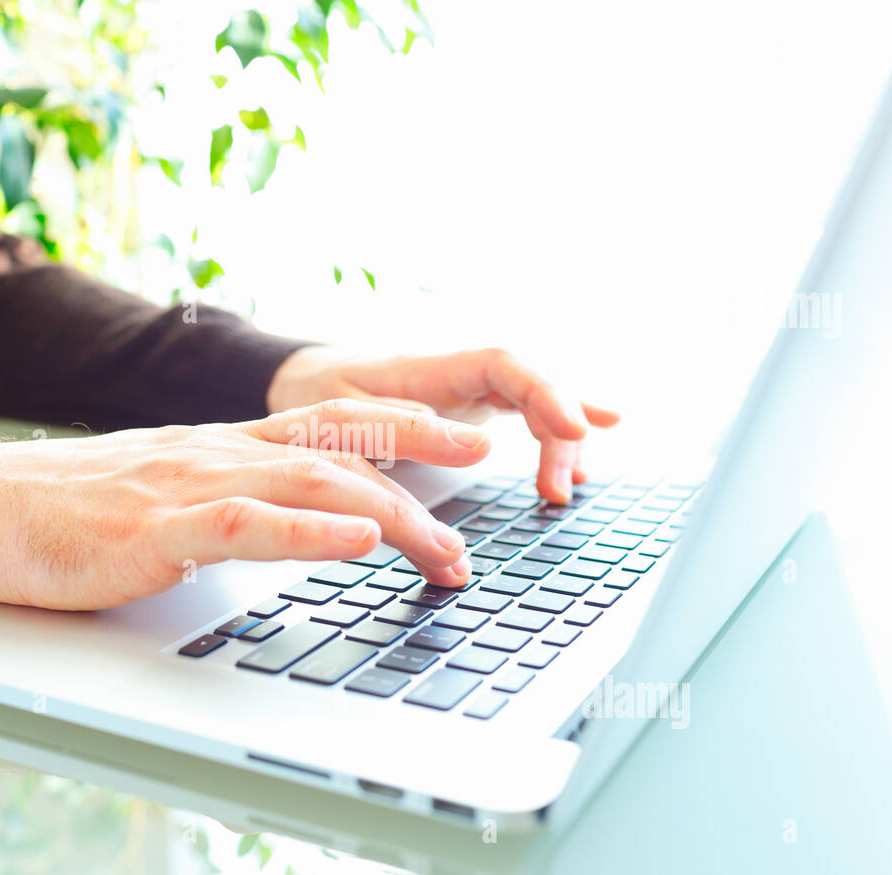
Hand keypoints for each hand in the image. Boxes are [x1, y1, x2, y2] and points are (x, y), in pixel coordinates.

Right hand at [0, 400, 490, 607]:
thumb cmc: (70, 508)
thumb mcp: (167, 492)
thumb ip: (231, 500)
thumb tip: (291, 523)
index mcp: (225, 445)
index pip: (335, 424)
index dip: (410, 427)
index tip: (468, 441)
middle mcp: (220, 452)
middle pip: (345, 449)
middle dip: (427, 468)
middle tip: (487, 496)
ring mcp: (190, 485)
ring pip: (312, 484)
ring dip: (392, 517)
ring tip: (446, 549)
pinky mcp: (157, 528)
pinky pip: (247, 525)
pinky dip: (310, 532)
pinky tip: (356, 540)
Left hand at [267, 346, 619, 502]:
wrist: (305, 381)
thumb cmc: (319, 393)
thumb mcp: (338, 411)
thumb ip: (390, 424)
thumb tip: (454, 439)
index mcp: (429, 366)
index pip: (503, 365)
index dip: (545, 393)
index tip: (574, 429)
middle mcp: (460, 371)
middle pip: (531, 386)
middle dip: (558, 434)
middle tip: (556, 492)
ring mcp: (472, 389)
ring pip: (535, 402)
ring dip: (559, 443)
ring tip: (564, 489)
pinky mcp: (474, 410)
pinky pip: (526, 414)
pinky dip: (556, 434)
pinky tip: (586, 457)